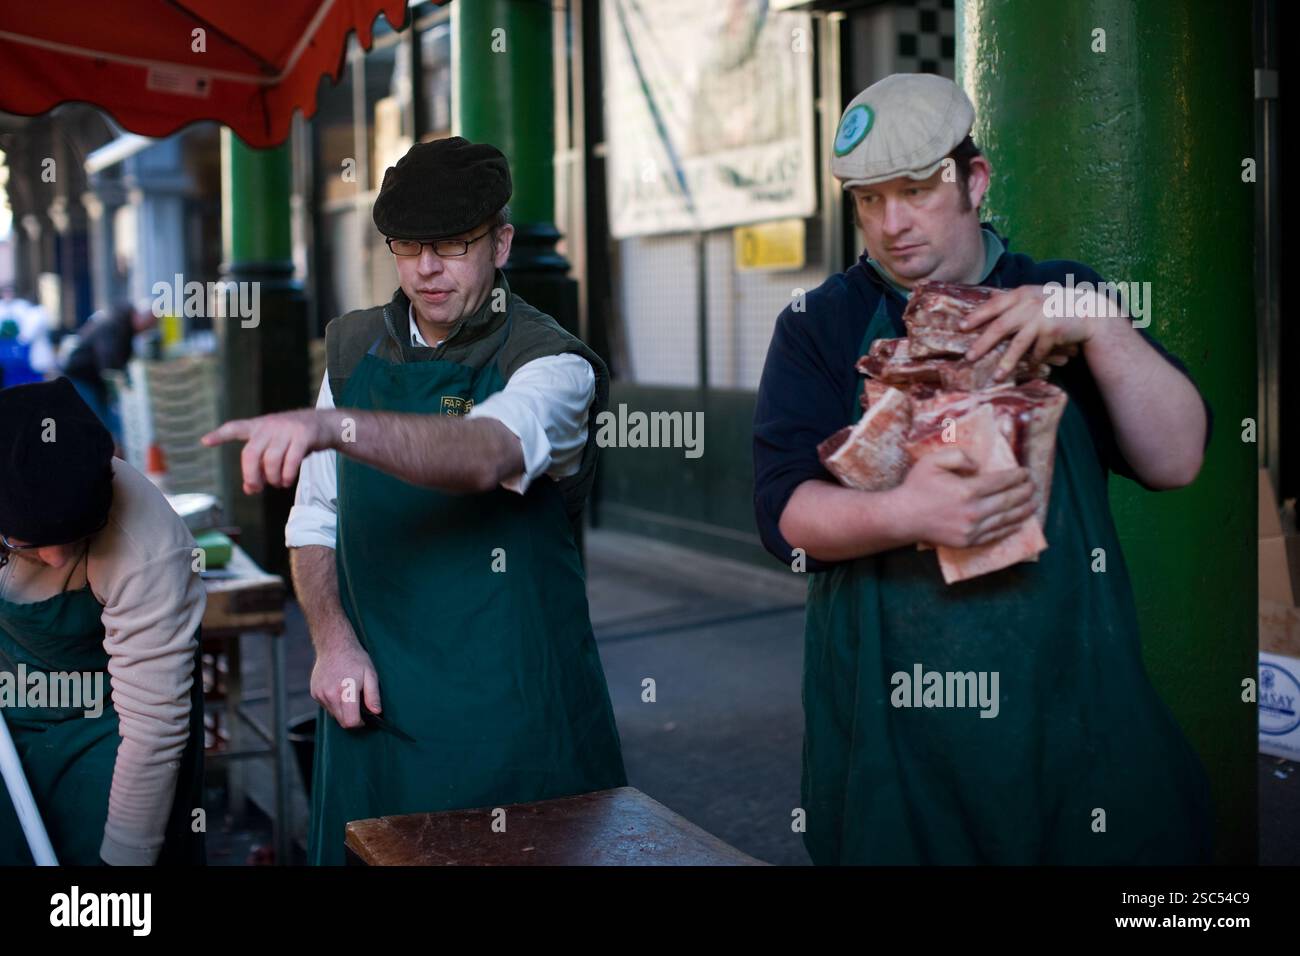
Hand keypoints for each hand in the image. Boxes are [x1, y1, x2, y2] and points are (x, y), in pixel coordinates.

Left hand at [201, 409, 334, 492]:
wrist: (324, 424)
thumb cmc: (294, 439)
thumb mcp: (275, 448)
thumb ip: (260, 465)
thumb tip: (249, 489)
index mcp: (258, 426)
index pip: (235, 428)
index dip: (220, 435)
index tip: (205, 442)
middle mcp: (269, 426)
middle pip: (251, 454)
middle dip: (251, 476)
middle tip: (256, 488)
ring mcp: (287, 429)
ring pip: (271, 461)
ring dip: (273, 478)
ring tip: (278, 483)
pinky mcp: (303, 435)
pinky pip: (290, 461)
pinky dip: (287, 476)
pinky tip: (287, 480)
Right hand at [310, 633, 381, 729]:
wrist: (334, 645)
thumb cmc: (355, 659)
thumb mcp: (370, 674)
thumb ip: (373, 696)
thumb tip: (377, 712)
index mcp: (344, 693)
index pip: (350, 722)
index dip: (360, 723)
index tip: (365, 717)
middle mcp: (329, 696)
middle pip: (341, 721)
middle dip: (352, 718)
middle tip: (359, 705)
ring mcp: (320, 695)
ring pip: (333, 714)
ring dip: (342, 710)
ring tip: (349, 694)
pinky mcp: (314, 693)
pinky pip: (326, 706)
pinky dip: (334, 703)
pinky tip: (339, 689)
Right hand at [898, 448, 1037, 548]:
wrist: (903, 517)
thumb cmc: (917, 486)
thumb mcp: (932, 461)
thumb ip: (958, 456)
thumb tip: (979, 466)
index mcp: (967, 490)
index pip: (1001, 482)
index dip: (1016, 476)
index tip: (1025, 472)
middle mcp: (974, 511)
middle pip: (1008, 501)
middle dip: (1024, 492)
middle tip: (1033, 486)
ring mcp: (972, 529)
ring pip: (1006, 519)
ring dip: (1023, 511)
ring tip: (1033, 504)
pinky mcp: (968, 541)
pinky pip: (995, 534)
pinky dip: (1010, 528)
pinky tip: (1018, 522)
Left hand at [961, 285, 1095, 379]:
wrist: (1090, 310)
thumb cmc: (1057, 304)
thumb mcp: (1035, 295)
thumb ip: (1015, 300)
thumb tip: (989, 300)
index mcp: (1022, 294)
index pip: (994, 305)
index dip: (977, 316)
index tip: (961, 327)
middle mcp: (1029, 305)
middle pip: (1000, 327)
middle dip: (983, 343)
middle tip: (968, 356)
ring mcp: (1041, 319)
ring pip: (1018, 344)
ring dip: (1006, 362)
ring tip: (996, 375)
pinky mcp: (1053, 332)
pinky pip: (1037, 352)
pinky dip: (1034, 360)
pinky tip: (1030, 367)